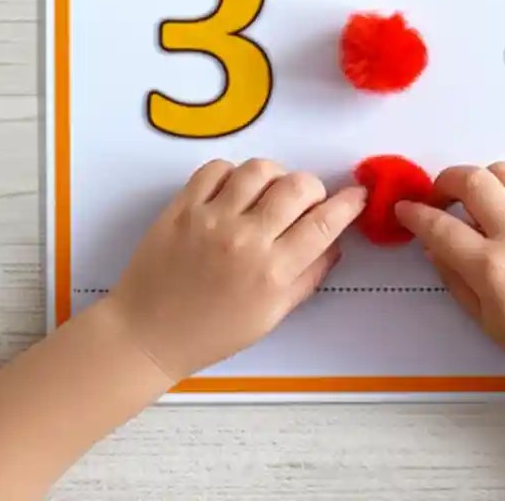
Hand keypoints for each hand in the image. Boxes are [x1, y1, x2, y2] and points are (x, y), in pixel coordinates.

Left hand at [107, 159, 366, 379]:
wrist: (148, 335)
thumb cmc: (213, 333)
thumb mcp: (271, 316)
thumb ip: (307, 278)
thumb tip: (335, 243)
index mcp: (273, 273)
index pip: (325, 222)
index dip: (348, 203)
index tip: (356, 196)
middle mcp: (246, 240)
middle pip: (297, 186)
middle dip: (312, 188)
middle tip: (307, 201)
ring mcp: (211, 219)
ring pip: (259, 169)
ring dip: (274, 175)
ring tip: (268, 193)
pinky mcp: (182, 208)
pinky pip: (216, 168)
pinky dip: (232, 173)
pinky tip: (233, 192)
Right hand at [395, 163, 504, 387]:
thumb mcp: (489, 322)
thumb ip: (457, 281)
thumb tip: (435, 248)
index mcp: (491, 268)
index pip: (438, 226)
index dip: (414, 213)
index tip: (406, 208)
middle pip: (472, 181)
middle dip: (447, 180)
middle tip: (444, 195)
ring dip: (487, 180)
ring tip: (486, 200)